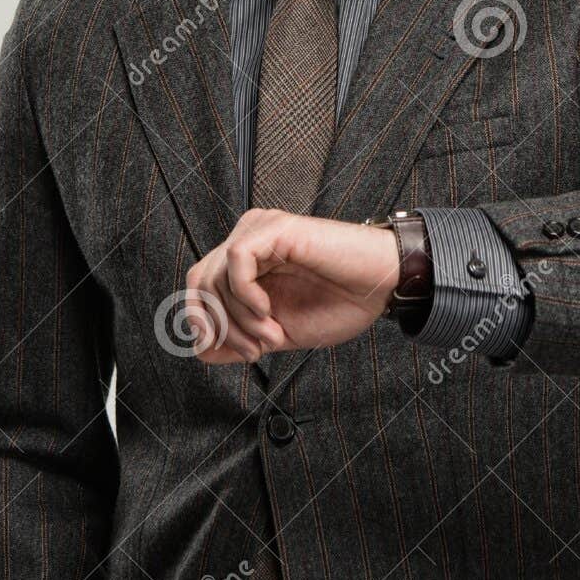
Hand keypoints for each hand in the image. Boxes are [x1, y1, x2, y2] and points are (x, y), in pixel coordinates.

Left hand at [182, 209, 399, 363]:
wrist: (381, 287)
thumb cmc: (342, 302)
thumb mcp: (280, 332)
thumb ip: (240, 339)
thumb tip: (202, 351)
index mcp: (247, 262)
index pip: (199, 286)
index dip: (204, 323)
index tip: (236, 350)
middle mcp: (248, 240)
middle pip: (200, 282)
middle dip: (222, 326)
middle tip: (255, 349)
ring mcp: (260, 230)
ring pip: (216, 275)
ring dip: (240, 318)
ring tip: (272, 333)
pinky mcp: (276, 228)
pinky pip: (237, 260)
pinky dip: (246, 295)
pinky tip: (269, 309)